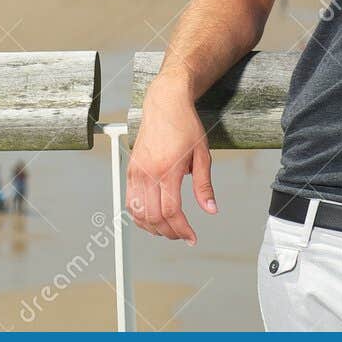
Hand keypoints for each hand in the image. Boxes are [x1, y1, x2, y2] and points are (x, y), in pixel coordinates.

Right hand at [125, 76, 216, 243]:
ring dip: (153, 228)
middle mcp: (147, 173)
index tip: (191, 237)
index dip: (182, 230)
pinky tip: (152, 219)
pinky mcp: (130, 170)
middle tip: (183, 236)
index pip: (171, 211)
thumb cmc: (185, 125)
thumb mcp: (202, 155)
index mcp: (167, 170)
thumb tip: (211, 210)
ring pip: (138, 213)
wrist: (165, 104)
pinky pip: (130, 202)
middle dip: (169, 233)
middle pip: (153, 217)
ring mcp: (136, 172)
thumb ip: (204, 186)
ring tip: (169, 230)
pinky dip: (139, 216)